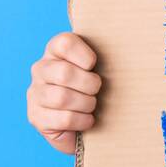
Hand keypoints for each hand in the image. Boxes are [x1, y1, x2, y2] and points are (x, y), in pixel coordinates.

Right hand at [26, 32, 101, 154]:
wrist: (79, 123)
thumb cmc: (92, 88)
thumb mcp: (96, 68)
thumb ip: (103, 56)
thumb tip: (130, 47)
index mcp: (55, 51)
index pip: (65, 43)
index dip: (85, 56)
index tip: (93, 65)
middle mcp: (40, 69)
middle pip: (65, 73)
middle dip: (89, 85)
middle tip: (96, 90)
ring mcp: (35, 93)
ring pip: (62, 97)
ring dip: (86, 104)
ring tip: (91, 105)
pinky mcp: (36, 117)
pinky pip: (64, 118)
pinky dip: (82, 120)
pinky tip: (86, 119)